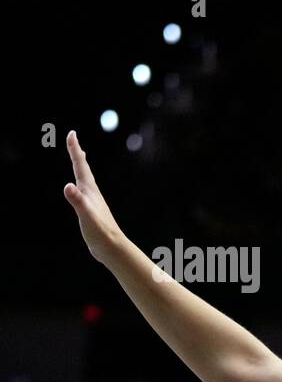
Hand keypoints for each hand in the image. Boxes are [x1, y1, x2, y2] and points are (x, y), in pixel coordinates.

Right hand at [63, 131, 126, 264]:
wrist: (113, 248)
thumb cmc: (100, 232)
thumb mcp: (85, 215)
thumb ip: (77, 201)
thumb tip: (68, 186)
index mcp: (90, 191)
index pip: (80, 166)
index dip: (75, 149)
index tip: (72, 133)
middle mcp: (93, 193)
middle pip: (83, 169)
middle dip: (77, 154)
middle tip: (73, 140)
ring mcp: (93, 202)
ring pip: (85, 179)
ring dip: (80, 167)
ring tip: (79, 159)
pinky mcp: (92, 211)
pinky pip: (83, 192)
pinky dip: (80, 184)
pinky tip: (80, 188)